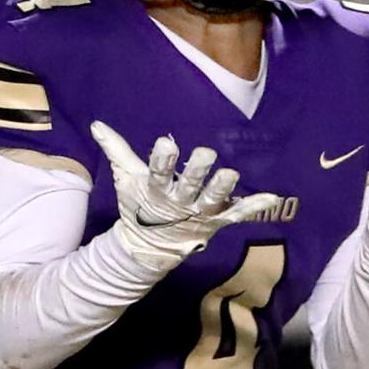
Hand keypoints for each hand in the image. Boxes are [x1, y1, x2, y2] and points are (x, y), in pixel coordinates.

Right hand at [90, 120, 282, 272]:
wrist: (150, 244)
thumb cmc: (139, 203)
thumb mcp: (125, 177)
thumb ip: (115, 149)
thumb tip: (95, 124)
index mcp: (156, 189)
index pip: (158, 172)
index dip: (162, 160)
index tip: (166, 143)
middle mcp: (179, 201)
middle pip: (189, 186)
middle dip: (197, 172)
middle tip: (207, 153)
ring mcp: (200, 213)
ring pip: (213, 199)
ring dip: (223, 188)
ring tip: (233, 173)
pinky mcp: (217, 221)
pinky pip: (238, 214)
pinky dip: (255, 206)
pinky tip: (273, 196)